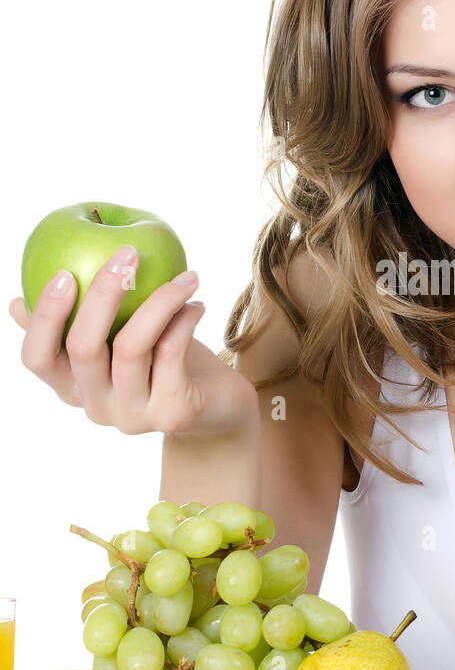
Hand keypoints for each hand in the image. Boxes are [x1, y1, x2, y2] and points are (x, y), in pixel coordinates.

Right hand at [9, 247, 257, 437]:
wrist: (218, 406)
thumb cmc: (162, 361)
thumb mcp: (118, 339)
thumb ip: (79, 323)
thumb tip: (16, 303)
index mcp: (72, 386)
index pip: (37, 358)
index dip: (43, 317)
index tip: (65, 273)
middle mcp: (96, 407)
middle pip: (82, 348)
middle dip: (102, 293)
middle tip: (128, 254)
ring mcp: (132, 416)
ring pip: (131, 347)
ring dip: (160, 300)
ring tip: (186, 277)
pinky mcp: (171, 413)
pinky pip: (171, 351)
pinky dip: (184, 319)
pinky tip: (197, 303)